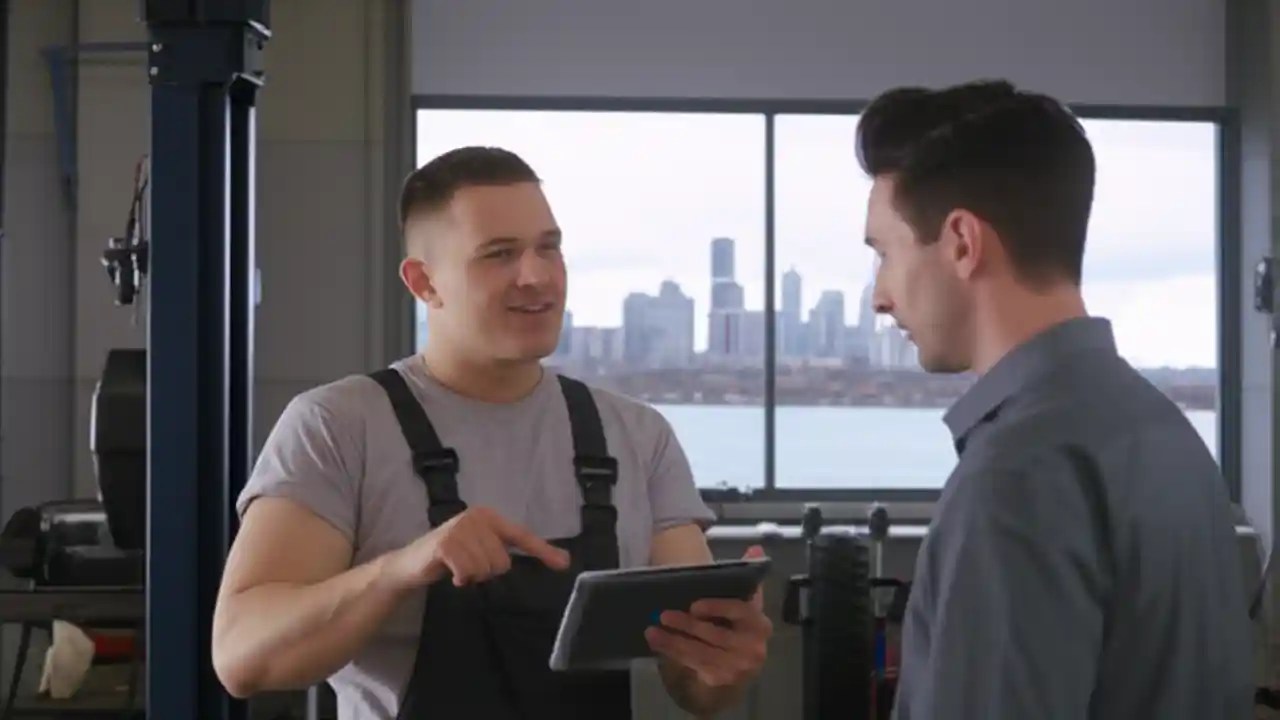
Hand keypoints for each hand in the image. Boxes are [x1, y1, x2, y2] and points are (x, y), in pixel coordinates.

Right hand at [379, 506, 569, 589]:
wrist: (410, 563)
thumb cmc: (450, 557)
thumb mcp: (481, 550)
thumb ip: (507, 552)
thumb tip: (556, 559)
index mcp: (489, 517)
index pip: (522, 535)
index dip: (543, 551)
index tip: (564, 564)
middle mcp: (476, 517)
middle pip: (502, 561)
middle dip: (486, 571)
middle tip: (467, 566)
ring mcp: (460, 528)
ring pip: (486, 568)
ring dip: (472, 576)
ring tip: (458, 568)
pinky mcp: (445, 544)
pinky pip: (468, 571)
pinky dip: (460, 578)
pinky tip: (451, 574)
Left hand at [645, 546, 772, 688]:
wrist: (738, 667)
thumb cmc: (737, 629)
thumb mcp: (743, 604)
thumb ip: (745, 579)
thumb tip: (755, 548)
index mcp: (760, 623)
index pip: (740, 611)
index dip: (717, 607)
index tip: (694, 605)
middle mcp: (754, 647)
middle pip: (715, 634)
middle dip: (688, 625)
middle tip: (663, 615)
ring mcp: (738, 667)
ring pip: (700, 651)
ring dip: (673, 640)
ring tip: (652, 630)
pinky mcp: (721, 678)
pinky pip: (692, 663)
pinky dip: (673, 651)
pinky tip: (658, 643)